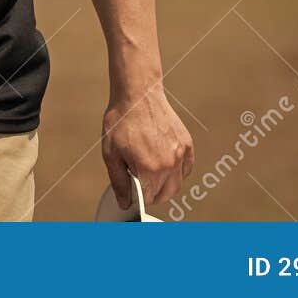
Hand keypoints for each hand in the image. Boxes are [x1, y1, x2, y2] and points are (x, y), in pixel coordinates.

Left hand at [102, 87, 192, 208]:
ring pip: (177, 184)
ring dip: (165, 185)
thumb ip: (118, 182)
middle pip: (165, 195)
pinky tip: (164, 165)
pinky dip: (177, 173)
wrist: (138, 94)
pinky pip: (186, 169)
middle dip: (152, 194)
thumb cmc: (121, 121)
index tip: (132, 190)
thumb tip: (125, 203)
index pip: (149, 199)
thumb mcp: (110, 153)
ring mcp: (181, 154)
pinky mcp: (187, 145)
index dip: (139, 198)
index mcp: (149, 169)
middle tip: (139, 183)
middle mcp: (169, 164)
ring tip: (150, 173)